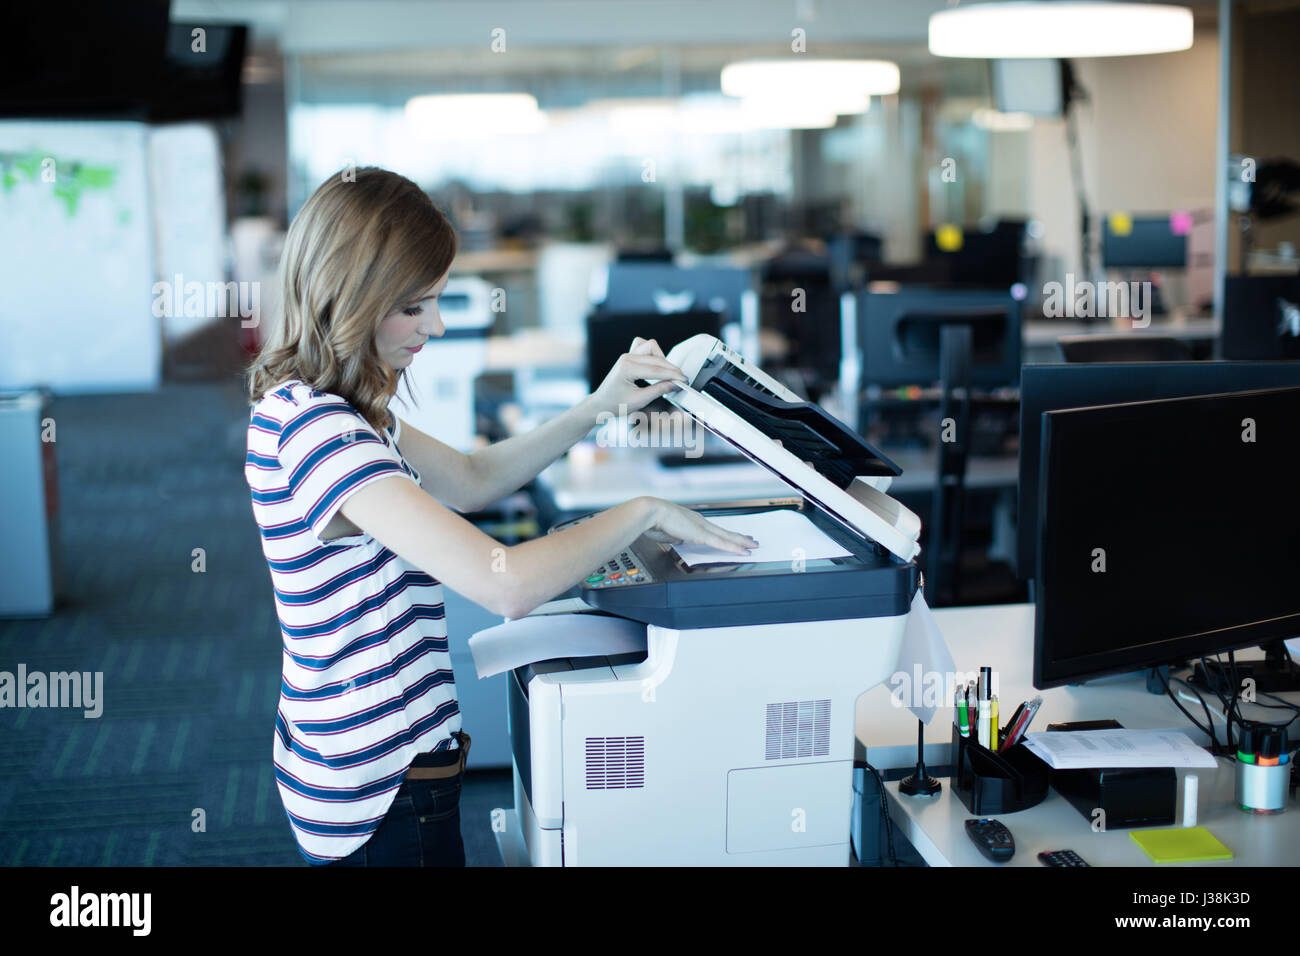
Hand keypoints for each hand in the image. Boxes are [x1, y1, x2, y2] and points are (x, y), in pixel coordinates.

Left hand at [589, 337, 687, 417]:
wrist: (601, 403)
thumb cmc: (614, 404)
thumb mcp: (639, 401)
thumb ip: (659, 391)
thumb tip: (675, 384)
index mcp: (626, 368)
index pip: (656, 370)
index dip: (673, 375)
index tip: (684, 380)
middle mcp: (626, 358)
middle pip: (656, 358)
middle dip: (671, 368)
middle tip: (681, 380)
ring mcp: (627, 355)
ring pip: (651, 346)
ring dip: (662, 358)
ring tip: (667, 373)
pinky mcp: (629, 356)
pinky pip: (644, 346)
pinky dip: (653, 353)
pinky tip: (656, 365)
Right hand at [639, 498, 757, 556]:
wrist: (650, 512)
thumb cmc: (653, 520)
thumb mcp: (668, 531)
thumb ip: (676, 536)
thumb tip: (679, 539)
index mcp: (692, 521)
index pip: (713, 530)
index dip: (724, 534)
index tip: (732, 536)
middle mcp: (700, 522)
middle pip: (724, 532)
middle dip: (738, 537)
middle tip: (750, 540)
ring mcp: (702, 528)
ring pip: (727, 537)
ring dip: (741, 541)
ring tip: (752, 545)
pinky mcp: (702, 534)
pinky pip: (722, 543)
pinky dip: (735, 548)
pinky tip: (744, 551)